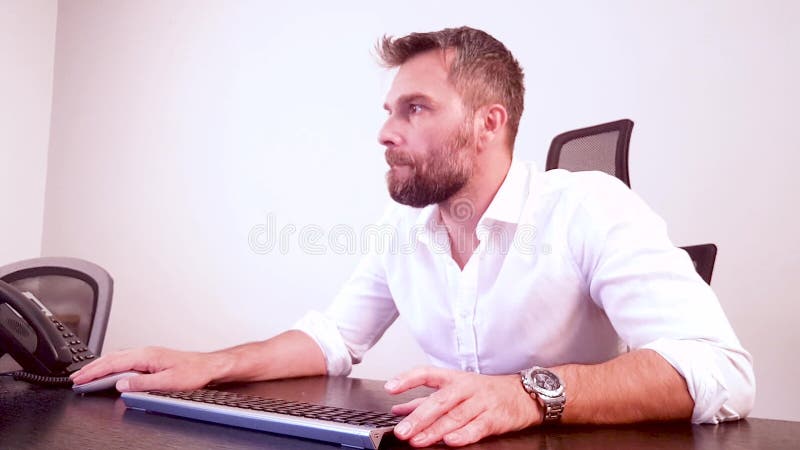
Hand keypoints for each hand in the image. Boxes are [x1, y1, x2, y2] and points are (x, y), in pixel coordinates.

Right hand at [69, 346, 230, 391]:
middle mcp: (146, 352)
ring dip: (101, 366)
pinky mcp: (152, 359)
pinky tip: (109, 371)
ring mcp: (148, 354)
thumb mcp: (168, 382)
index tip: (79, 379)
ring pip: (118, 357)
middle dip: (92, 368)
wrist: (210, 366)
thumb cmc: (194, 372)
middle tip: (75, 378)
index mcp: (147, 355)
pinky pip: (125, 359)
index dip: (94, 372)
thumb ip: (143, 384)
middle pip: (112, 358)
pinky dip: (112, 365)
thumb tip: (121, 384)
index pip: (114, 363)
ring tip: (86, 374)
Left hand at [384, 366, 542, 446]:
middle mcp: (466, 388)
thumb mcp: (456, 390)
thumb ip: (425, 400)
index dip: (408, 379)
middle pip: (439, 401)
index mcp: (454, 378)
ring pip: (455, 416)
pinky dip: (464, 434)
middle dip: (419, 417)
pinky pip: (478, 427)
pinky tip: (450, 441)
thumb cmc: (486, 392)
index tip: (391, 388)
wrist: (524, 394)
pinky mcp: (495, 418)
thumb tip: (398, 409)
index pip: (427, 373)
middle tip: (402, 430)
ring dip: (435, 430)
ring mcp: (481, 403)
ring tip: (418, 440)